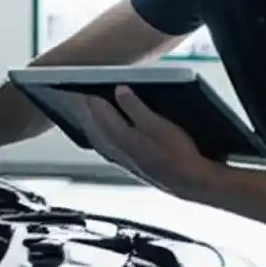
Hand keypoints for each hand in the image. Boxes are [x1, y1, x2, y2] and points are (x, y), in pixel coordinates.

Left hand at [83, 86, 219, 198]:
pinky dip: (100, 135)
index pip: (98, 112)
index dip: (89, 97)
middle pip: (93, 125)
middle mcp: (116, 149)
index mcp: (121, 136)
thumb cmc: (177, 152)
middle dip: (85, 109)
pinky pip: (106, 146)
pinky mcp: (129, 165)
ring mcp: (122, 158)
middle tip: (77, 94)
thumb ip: (136, 108)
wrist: (188, 182)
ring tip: (86, 110)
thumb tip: (120, 90)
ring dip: (90, 122)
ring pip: (98, 137)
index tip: (81, 84)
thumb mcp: (158, 125)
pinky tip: (103, 133)